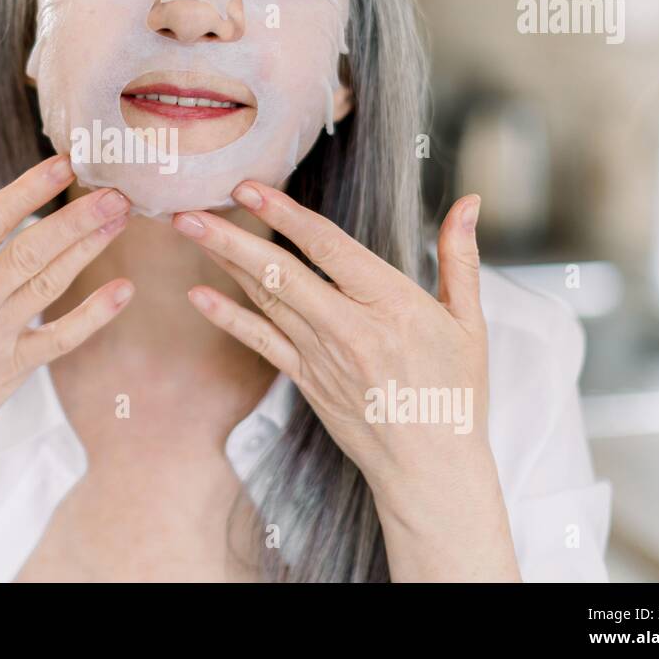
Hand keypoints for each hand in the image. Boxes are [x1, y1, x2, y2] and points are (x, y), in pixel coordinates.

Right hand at [0, 154, 132, 580]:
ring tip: (120, 218)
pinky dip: (94, 316)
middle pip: (28, 252)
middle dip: (75, 218)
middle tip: (114, 190)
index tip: (61, 164)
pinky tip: (123, 291)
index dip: (27, 190)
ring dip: (88, 249)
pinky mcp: (13, 370)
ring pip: (48, 285)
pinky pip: (60, 339)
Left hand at [174, 182, 519, 580]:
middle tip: (189, 210)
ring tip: (189, 230)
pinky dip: (228, 318)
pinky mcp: (306, 381)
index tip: (249, 187)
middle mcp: (349, 329)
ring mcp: (322, 357)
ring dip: (224, 262)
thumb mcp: (470, 322)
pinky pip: (262, 343)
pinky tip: (198, 295)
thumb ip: (460, 257)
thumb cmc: (455, 392)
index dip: (284, 214)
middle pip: (281, 273)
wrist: (432, 470)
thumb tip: (469, 202)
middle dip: (231, 237)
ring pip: (265, 300)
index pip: (329, 247)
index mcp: (392, 304)